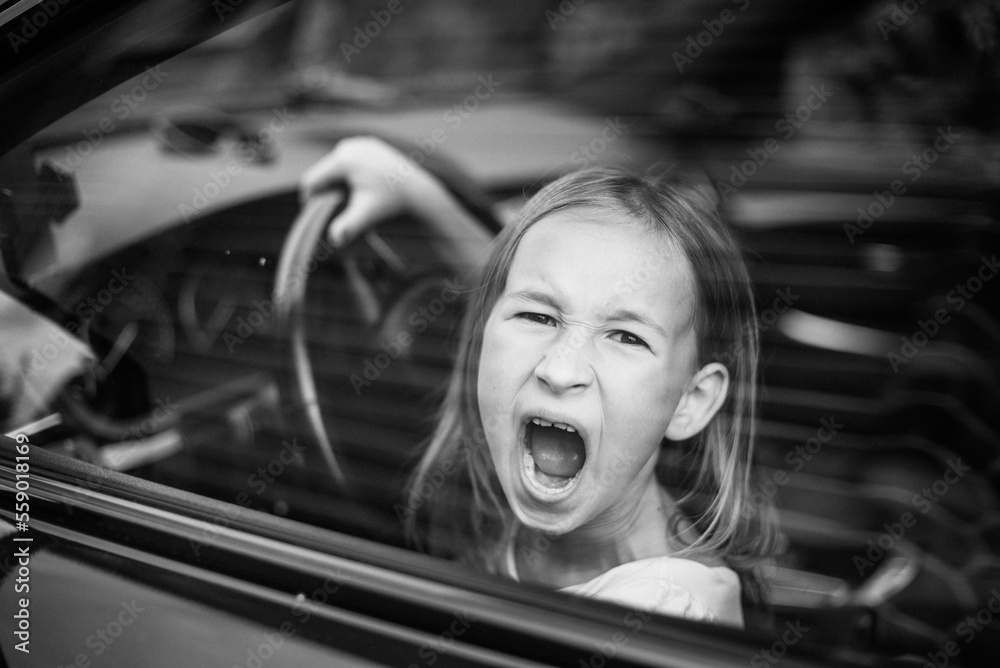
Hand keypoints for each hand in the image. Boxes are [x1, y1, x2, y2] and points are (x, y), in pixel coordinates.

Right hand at [301, 136, 428, 246]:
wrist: (417, 190)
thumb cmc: (390, 203)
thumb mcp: (366, 215)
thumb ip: (348, 226)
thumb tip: (335, 241)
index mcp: (343, 160)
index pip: (312, 180)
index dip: (311, 198)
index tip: (318, 213)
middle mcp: (348, 145)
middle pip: (323, 171)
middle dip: (327, 190)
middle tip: (342, 205)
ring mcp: (359, 141)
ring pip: (335, 165)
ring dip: (337, 181)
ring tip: (354, 195)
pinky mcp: (368, 142)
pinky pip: (350, 158)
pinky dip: (350, 172)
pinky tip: (364, 184)